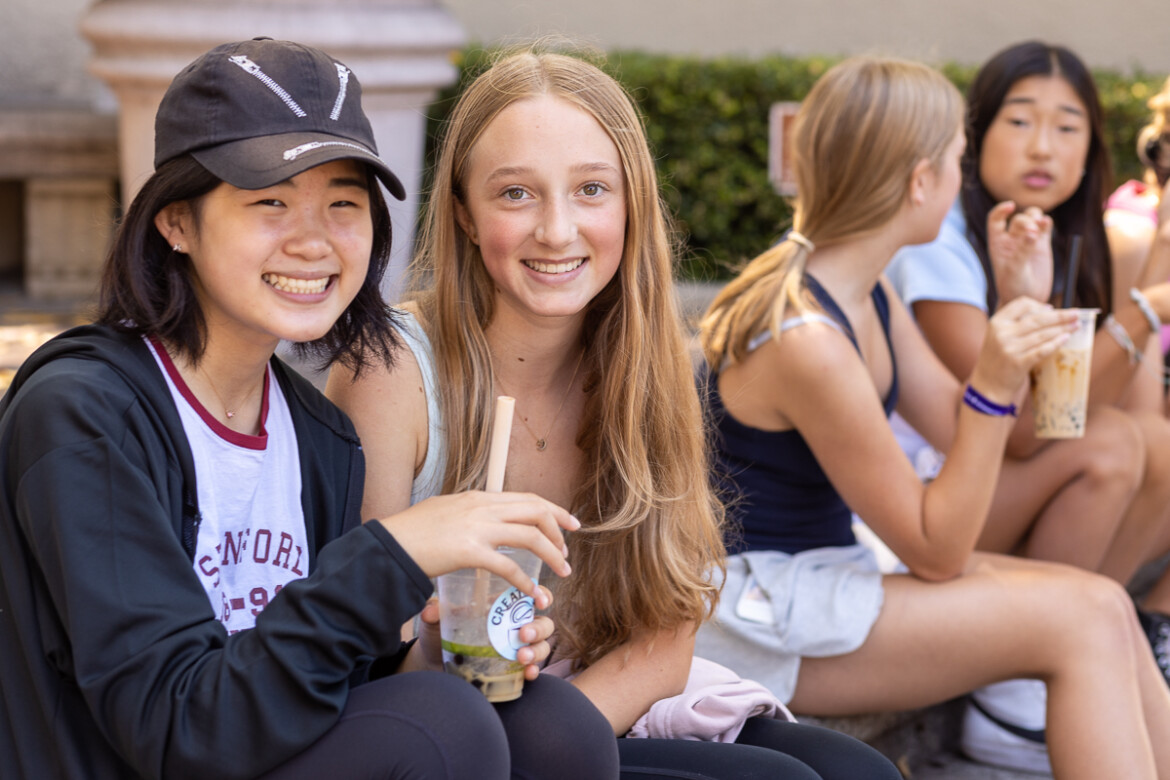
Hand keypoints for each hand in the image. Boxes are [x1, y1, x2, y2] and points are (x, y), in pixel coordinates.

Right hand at [377, 491, 577, 600]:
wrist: (386, 544)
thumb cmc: (409, 533)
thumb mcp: (443, 512)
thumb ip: (466, 515)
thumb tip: (481, 522)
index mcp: (477, 497)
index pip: (526, 497)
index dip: (553, 509)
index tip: (570, 522)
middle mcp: (481, 506)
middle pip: (536, 511)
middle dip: (559, 530)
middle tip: (568, 552)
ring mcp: (476, 527)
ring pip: (530, 535)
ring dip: (552, 555)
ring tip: (562, 573)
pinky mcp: (468, 551)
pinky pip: (508, 566)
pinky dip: (525, 580)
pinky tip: (532, 592)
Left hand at [416, 588, 555, 679]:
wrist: (433, 661)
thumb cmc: (441, 631)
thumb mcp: (439, 619)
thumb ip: (436, 613)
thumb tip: (431, 611)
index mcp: (502, 606)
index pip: (530, 594)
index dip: (542, 595)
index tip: (541, 602)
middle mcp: (514, 625)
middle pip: (543, 621)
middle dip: (538, 628)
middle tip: (523, 635)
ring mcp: (516, 647)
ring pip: (543, 644)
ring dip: (537, 650)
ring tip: (522, 657)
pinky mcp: (512, 668)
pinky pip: (532, 668)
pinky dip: (534, 670)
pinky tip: (528, 673)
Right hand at [972, 296, 1078, 400]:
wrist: (988, 384)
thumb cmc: (998, 357)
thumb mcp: (999, 335)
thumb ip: (1017, 322)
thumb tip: (1049, 310)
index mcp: (997, 322)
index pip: (1022, 304)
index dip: (1039, 305)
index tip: (1052, 309)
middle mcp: (1002, 333)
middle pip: (1037, 318)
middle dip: (1060, 315)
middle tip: (1077, 314)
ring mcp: (1010, 349)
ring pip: (1042, 334)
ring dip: (1062, 329)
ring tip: (1076, 326)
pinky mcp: (1018, 363)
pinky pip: (1042, 350)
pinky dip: (1056, 343)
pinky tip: (1066, 339)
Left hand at [987, 201, 1053, 304]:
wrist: (1028, 299)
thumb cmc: (1013, 287)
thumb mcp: (1014, 271)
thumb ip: (1022, 251)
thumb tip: (1032, 233)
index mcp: (998, 244)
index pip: (995, 219)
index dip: (1001, 210)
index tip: (1010, 206)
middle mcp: (1012, 239)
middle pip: (1018, 219)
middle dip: (1025, 221)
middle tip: (1032, 233)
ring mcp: (1028, 240)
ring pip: (1032, 218)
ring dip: (1036, 217)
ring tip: (1040, 224)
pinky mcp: (1043, 244)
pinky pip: (1044, 226)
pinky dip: (1046, 222)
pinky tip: (1046, 224)